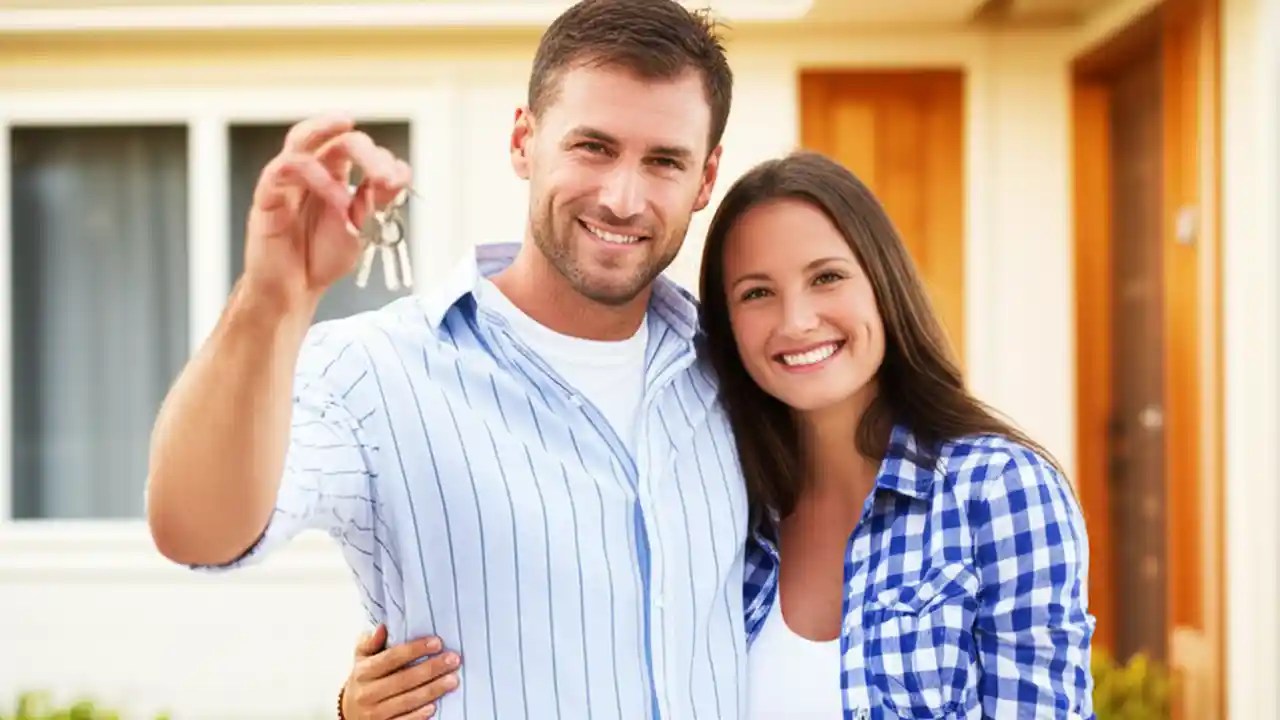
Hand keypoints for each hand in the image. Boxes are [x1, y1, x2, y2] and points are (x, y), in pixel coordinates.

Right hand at [241, 115, 412, 311]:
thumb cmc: (322, 257)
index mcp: (334, 173)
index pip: (357, 149)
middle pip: (334, 137)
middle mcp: (309, 169)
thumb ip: (376, 201)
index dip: (382, 160)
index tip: (401, 180)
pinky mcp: (266, 197)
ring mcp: (285, 180)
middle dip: (366, 150)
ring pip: (301, 139)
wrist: (294, 290)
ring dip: (338, 153)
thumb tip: (402, 171)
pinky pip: (281, 170)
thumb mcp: (360, 229)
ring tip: (366, 184)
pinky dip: (314, 178)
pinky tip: (339, 201)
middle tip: (387, 174)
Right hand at [341, 624, 460, 719]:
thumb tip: (382, 627)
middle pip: (404, 679)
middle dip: (431, 669)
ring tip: (453, 680)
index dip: (415, 650)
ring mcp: (374, 713)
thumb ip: (370, 642)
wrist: (348, 714)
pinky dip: (419, 715)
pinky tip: (434, 706)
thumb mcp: (361, 659)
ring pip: (407, 701)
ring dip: (432, 690)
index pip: (392, 658)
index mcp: (363, 672)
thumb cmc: (362, 680)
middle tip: (453, 660)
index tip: (437, 642)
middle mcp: (367, 693)